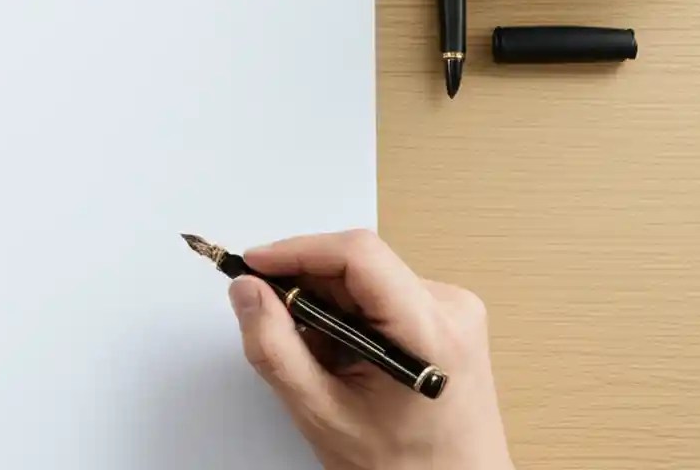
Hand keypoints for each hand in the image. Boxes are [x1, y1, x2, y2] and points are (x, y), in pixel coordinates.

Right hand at [228, 230, 512, 469]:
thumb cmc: (407, 467)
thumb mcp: (324, 414)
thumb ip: (276, 349)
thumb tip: (247, 291)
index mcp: (430, 330)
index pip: (357, 255)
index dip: (297, 251)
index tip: (252, 266)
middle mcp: (450, 307)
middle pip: (358, 263)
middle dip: (305, 284)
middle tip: (268, 319)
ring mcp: (452, 309)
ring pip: (364, 278)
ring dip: (325, 303)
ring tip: (313, 356)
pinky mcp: (445, 316)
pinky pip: (380, 293)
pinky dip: (346, 314)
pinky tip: (339, 355)